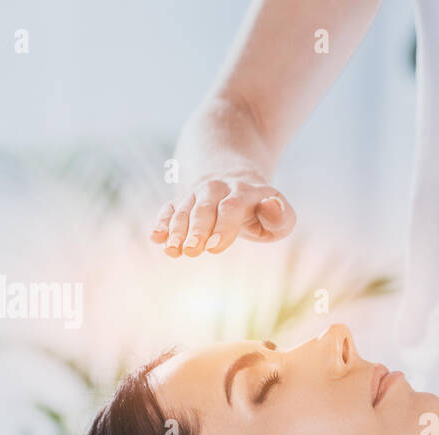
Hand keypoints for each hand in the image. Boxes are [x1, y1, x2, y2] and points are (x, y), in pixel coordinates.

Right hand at [150, 172, 295, 256]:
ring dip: (176, 230)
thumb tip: (271, 205)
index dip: (223, 226)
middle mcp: (218, 189)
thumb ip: (281, 216)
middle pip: (204, 208)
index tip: (214, 247)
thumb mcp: (282, 216)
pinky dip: (162, 222)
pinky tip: (156, 237)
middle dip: (197, 230)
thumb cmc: (264, 211)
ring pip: (184, 209)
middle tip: (191, 250)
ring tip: (172, 251)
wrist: (236, 180)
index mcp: (245, 192)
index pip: (232, 207)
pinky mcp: (183, 202)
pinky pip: (169, 209)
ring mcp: (197, 194)